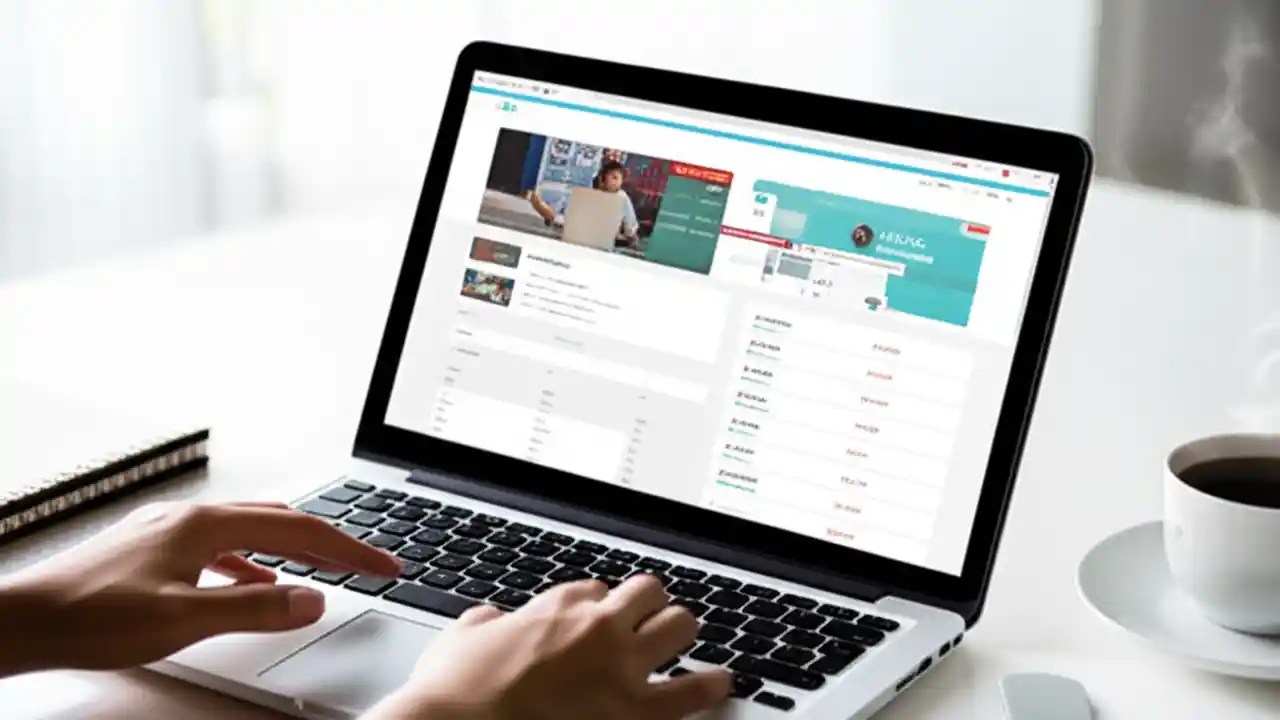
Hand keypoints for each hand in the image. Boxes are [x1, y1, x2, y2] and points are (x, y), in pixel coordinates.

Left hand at [0, 501, 399, 674]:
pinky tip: (252, 582)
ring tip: (324, 568)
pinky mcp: (155, 549)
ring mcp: (171, 530)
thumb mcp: (184, 619)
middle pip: (281, 521)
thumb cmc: (91, 616)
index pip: (298, 530)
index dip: (350, 549)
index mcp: (205, 525)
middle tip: (370, 562)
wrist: (25, 619)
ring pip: (251, 531)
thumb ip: (254, 609)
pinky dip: (252, 562)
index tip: (384, 564)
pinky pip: (221, 547)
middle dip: (332, 541)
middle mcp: (191, 517)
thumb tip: (312, 600)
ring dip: (294, 549)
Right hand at [366, 576, 730, 719]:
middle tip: (646, 621)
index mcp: (555, 607)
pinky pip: (693, 689)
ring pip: (679, 625)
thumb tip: (489, 622)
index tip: (593, 619)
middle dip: (648, 605)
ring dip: (680, 631)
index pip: (594, 590)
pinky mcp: (636, 712)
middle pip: (647, 592)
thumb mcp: (459, 639)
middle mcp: (596, 627)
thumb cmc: (453, 693)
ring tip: (683, 640)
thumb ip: (483, 625)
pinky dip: (710, 684)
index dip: (595, 606)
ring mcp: (621, 667)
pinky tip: (718, 683)